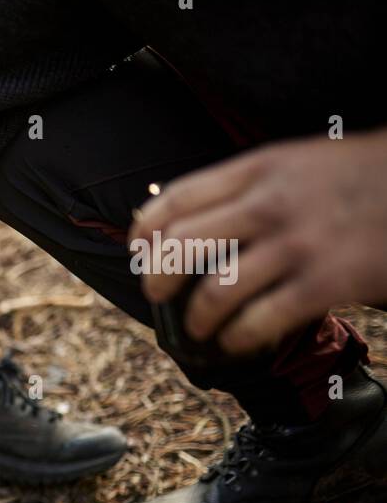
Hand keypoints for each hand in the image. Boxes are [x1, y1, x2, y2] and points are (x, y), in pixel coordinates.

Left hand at [132, 127, 386, 354]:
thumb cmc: (364, 176)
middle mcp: (272, 203)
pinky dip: (237, 337)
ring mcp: (300, 243)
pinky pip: (260, 319)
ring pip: (215, 290)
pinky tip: (235, 341)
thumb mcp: (301, 161)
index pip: (177, 199)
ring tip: (199, 328)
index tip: (137, 251)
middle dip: (157, 279)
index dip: (144, 232)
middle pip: (182, 247)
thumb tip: (190, 220)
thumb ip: (250, 185)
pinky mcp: (328, 281)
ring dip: (197, 319)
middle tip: (157, 295)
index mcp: (261, 167)